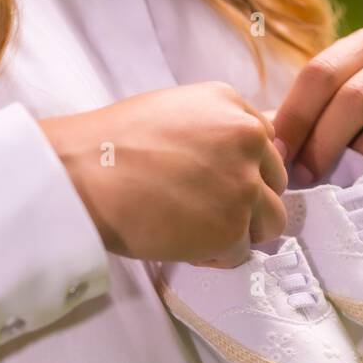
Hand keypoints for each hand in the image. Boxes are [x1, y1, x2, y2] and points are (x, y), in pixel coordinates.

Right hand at [41, 83, 287, 265]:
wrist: (86, 174)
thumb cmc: (112, 146)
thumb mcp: (173, 113)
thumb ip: (216, 129)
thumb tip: (247, 157)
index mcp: (232, 105)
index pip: (266, 145)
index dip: (244, 171)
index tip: (215, 184)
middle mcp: (248, 139)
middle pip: (277, 183)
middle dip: (248, 203)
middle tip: (204, 211)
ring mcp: (245, 184)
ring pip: (271, 222)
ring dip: (240, 232)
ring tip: (198, 231)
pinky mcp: (233, 226)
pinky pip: (241, 253)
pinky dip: (216, 257)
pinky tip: (184, 244)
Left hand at [273, 29, 362, 204]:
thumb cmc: (353, 127)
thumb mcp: (325, 110)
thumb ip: (296, 121)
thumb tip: (266, 146)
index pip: (322, 73)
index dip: (294, 120)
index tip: (277, 157)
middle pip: (355, 100)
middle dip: (322, 147)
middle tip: (305, 181)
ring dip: (352, 173)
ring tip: (333, 192)